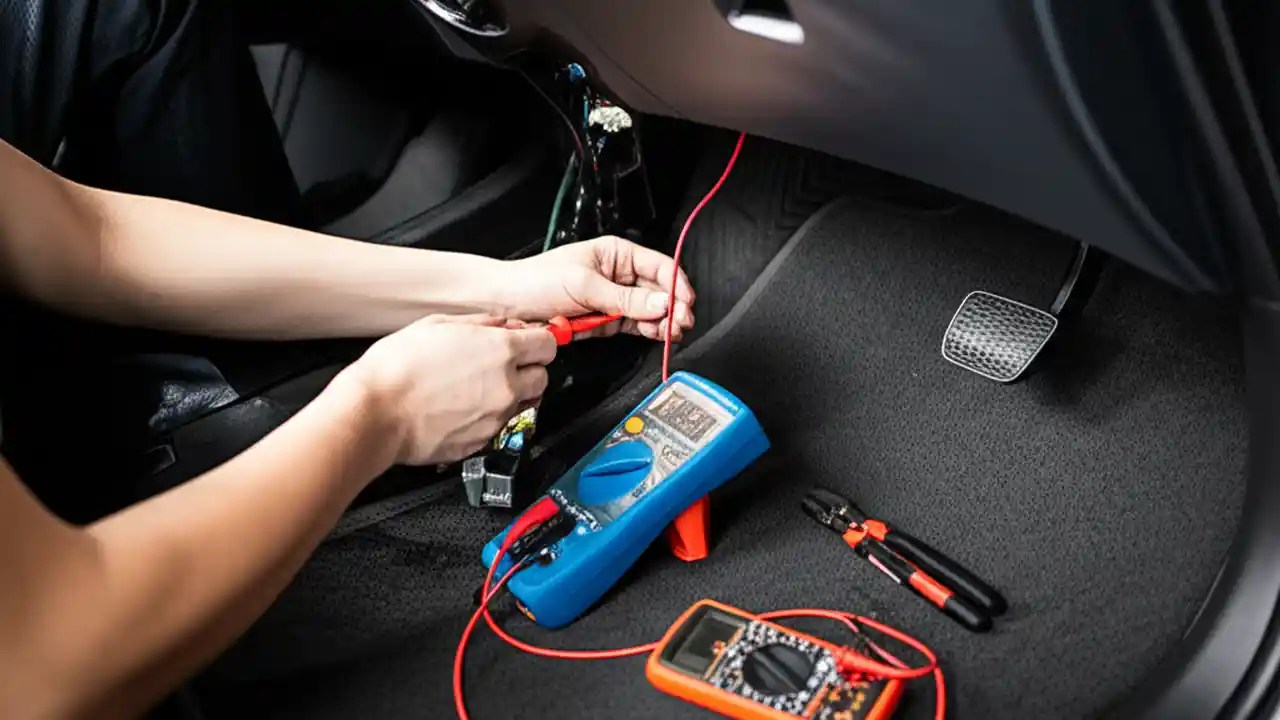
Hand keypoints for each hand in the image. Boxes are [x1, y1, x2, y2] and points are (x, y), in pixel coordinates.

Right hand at [342, 315, 555, 465]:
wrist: (374, 414)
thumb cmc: (396, 368)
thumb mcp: (437, 324)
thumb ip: (480, 322)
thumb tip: (502, 323)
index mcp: (500, 351)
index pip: (548, 344)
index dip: (538, 342)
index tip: (529, 342)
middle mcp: (506, 386)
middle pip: (542, 377)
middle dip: (528, 369)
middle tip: (503, 365)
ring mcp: (496, 417)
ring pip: (523, 403)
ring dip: (510, 394)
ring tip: (476, 387)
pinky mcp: (482, 441)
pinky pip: (498, 426)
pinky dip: (487, 417)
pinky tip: (460, 407)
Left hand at [499, 236, 695, 340]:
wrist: (508, 305)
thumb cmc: (537, 282)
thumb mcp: (585, 286)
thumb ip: (625, 298)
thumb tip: (662, 302)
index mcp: (616, 254)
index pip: (658, 266)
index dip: (676, 284)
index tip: (685, 302)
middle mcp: (619, 274)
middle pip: (658, 290)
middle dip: (673, 306)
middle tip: (681, 322)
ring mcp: (614, 298)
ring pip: (650, 309)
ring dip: (663, 321)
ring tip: (671, 332)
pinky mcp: (607, 320)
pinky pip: (635, 324)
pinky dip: (648, 330)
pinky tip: (657, 334)